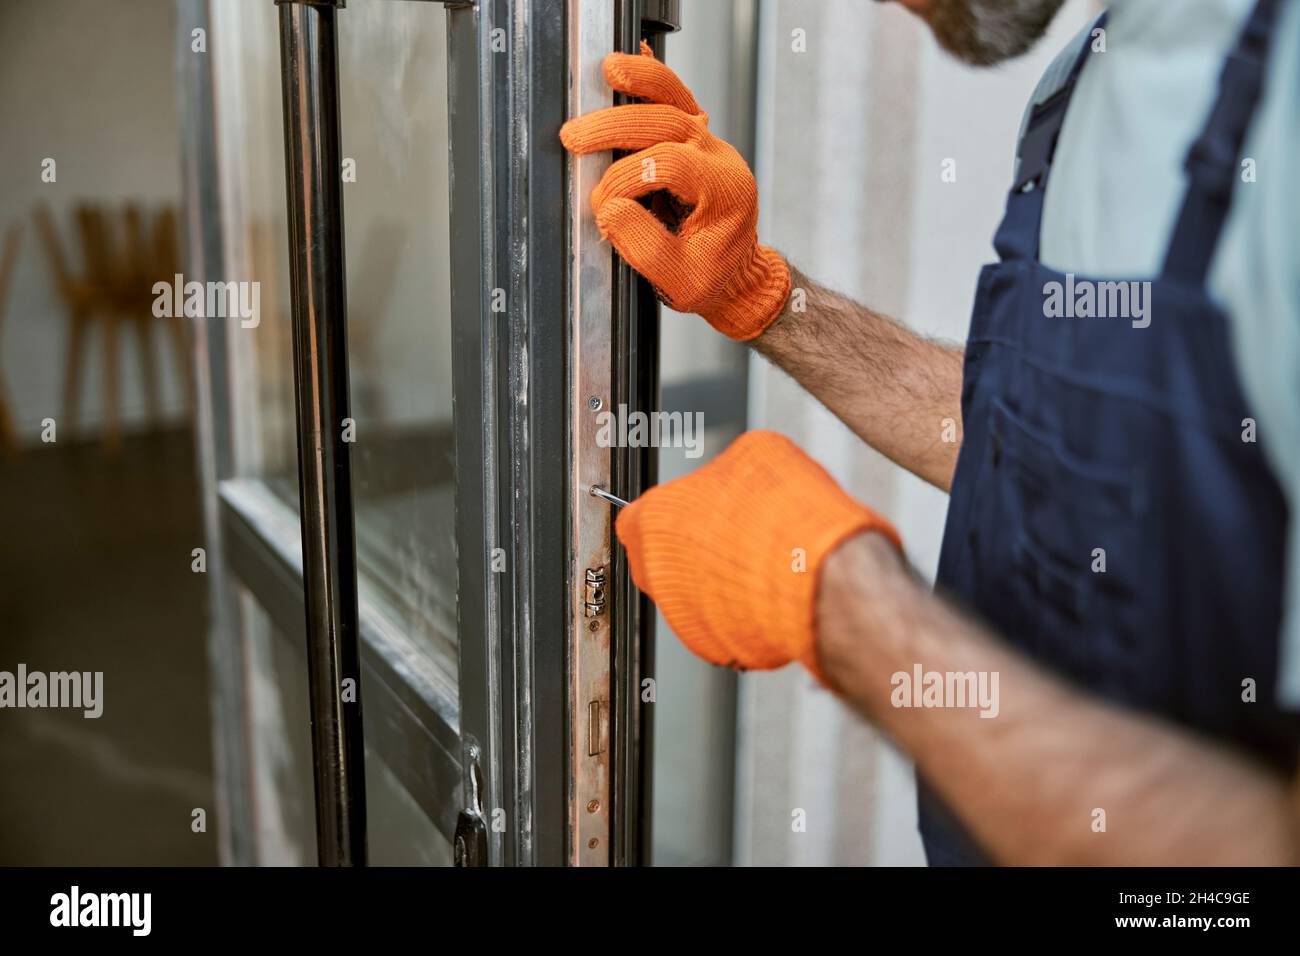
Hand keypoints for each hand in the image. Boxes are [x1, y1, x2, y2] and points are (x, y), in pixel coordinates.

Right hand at [560, 42, 790, 340]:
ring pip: (677, 98)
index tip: (602, 205)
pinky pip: (676, 99)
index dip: (627, 179)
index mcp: (724, 192)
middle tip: (574, 137)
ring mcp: (709, 144)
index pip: (669, 165)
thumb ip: (644, 247)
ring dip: (641, 82)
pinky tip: (630, 64)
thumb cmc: (710, 277)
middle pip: (669, 122)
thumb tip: (611, 209)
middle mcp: (720, 159)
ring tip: (608, 71)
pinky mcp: (694, 139)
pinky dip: (652, 81)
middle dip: (617, 126)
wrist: (734, 273)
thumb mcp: (680, 280)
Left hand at [615, 430, 901, 677]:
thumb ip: (728, 469)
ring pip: (692, 594)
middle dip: (693, 547)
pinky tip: (769, 591)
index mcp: (654, 521)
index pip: (636, 516)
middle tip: (733, 533)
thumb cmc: (785, 514)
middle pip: (662, 559)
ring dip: (717, 580)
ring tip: (761, 562)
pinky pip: (720, 623)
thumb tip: (734, 474)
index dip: (667, 511)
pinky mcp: (715, 647)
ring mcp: (684, 616)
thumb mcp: (756, 454)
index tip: (689, 507)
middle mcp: (658, 574)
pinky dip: (739, 611)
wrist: (821, 577)